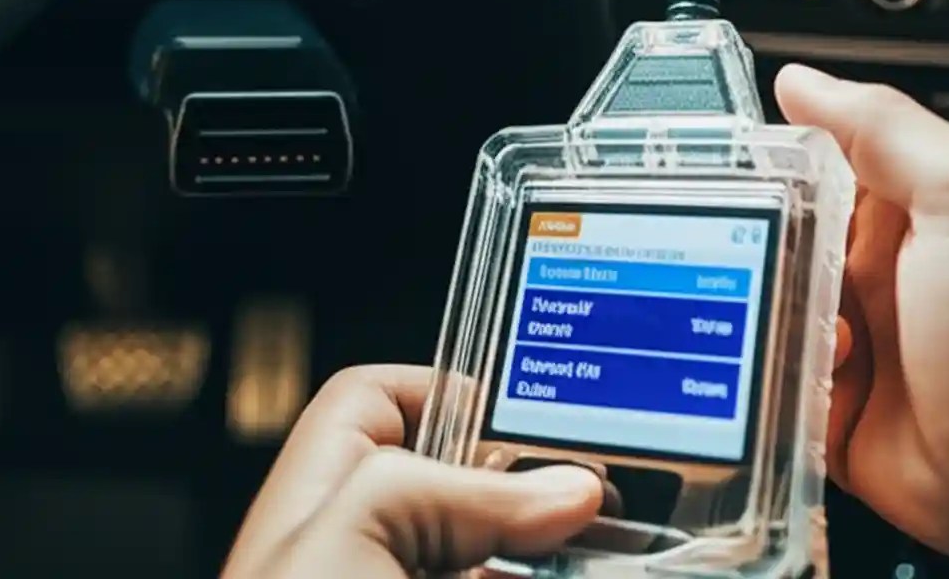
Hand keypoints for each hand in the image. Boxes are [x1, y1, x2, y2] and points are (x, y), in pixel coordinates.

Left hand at [221, 365, 603, 577]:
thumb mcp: (354, 526)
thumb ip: (454, 487)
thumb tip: (563, 484)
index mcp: (326, 488)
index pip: (381, 398)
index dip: (455, 390)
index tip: (533, 412)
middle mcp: (367, 541)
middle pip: (465, 482)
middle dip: (537, 484)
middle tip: (606, 495)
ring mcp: (407, 577)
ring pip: (501, 550)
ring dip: (565, 544)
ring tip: (622, 538)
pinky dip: (556, 572)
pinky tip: (597, 566)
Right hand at [776, 65, 948, 566]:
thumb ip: (882, 132)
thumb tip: (803, 83)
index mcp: (907, 217)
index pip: (812, 169)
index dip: (767, 167)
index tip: (730, 171)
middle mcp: (877, 278)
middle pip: (772, 245)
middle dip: (751, 255)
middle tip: (767, 264)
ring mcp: (855, 344)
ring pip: (761, 315)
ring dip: (764, 323)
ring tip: (808, 332)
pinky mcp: (832, 407)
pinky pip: (770, 383)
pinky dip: (771, 382)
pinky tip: (808, 377)